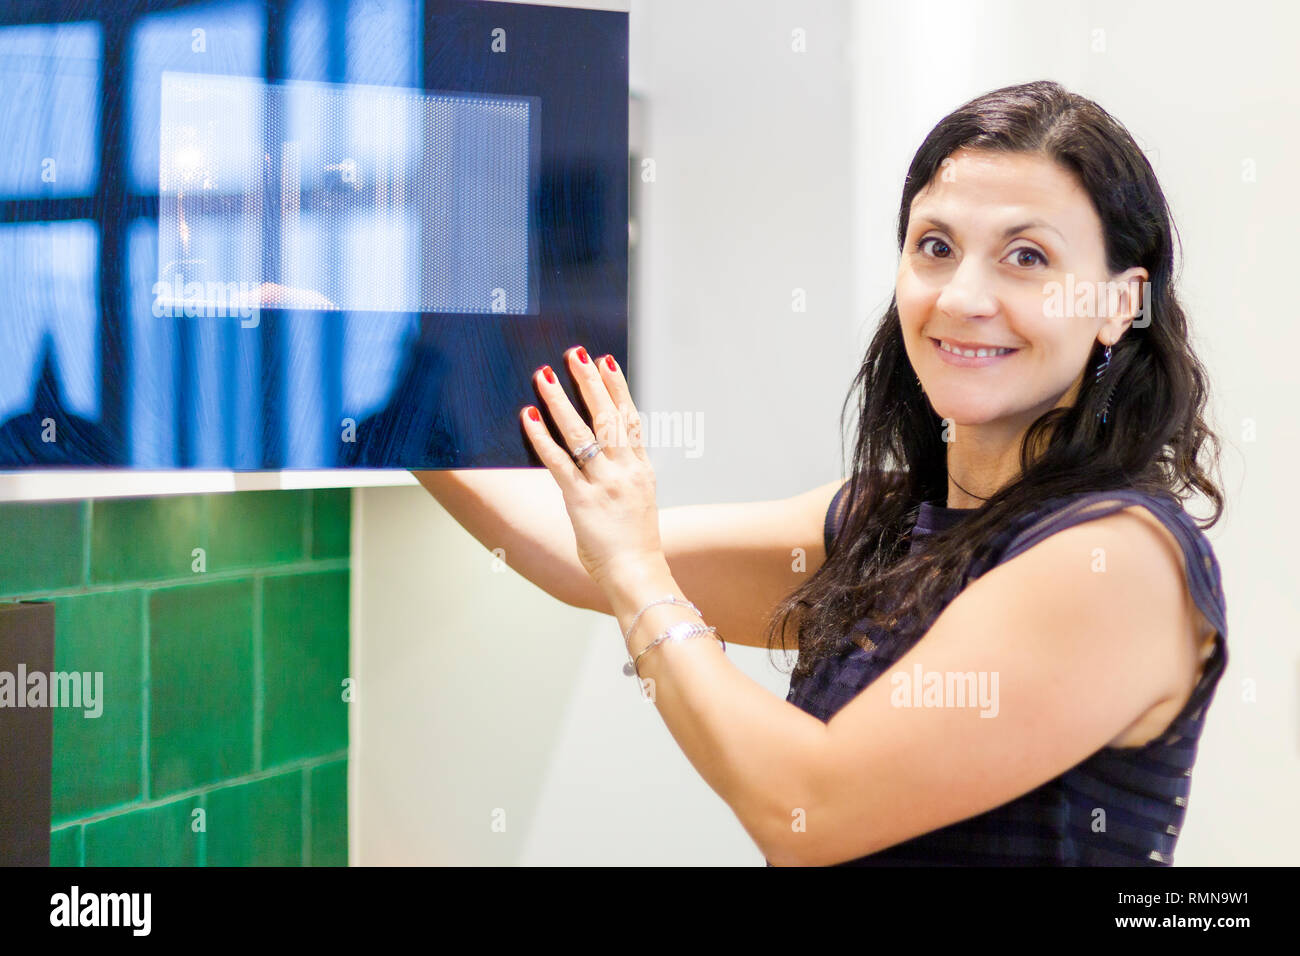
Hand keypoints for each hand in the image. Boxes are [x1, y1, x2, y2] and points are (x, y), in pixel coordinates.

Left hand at [520, 345, 663, 589]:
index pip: (630, 419)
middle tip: (577, 353)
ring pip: (582, 432)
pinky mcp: (581, 500)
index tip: (607, 362)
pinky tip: (529, 416)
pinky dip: (542, 437)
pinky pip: (558, 462)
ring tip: (546, 374)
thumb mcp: (640, 500)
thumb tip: (605, 452)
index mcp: (640, 469)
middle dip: (591, 382)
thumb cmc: (633, 542)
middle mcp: (624, 470)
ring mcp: (604, 483)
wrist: (636, 573)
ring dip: (562, 400)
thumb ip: (625, 473)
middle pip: (607, 416)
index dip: (618, 388)